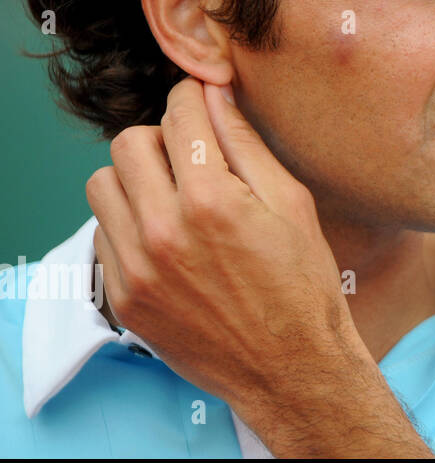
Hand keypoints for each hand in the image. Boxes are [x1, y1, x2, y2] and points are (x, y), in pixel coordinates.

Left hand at [86, 77, 433, 456]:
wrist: (290, 367)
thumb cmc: (303, 285)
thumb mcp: (292, 204)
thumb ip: (245, 145)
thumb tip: (216, 95)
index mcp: (211, 201)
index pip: (179, 115)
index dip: (193, 97)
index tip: (202, 100)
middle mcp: (163, 231)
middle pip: (128, 143)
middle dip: (160, 136)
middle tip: (191, 154)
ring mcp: (136, 268)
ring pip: (104, 185)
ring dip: (135, 178)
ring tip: (173, 195)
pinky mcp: (124, 297)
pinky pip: (103, 234)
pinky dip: (129, 223)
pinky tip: (169, 237)